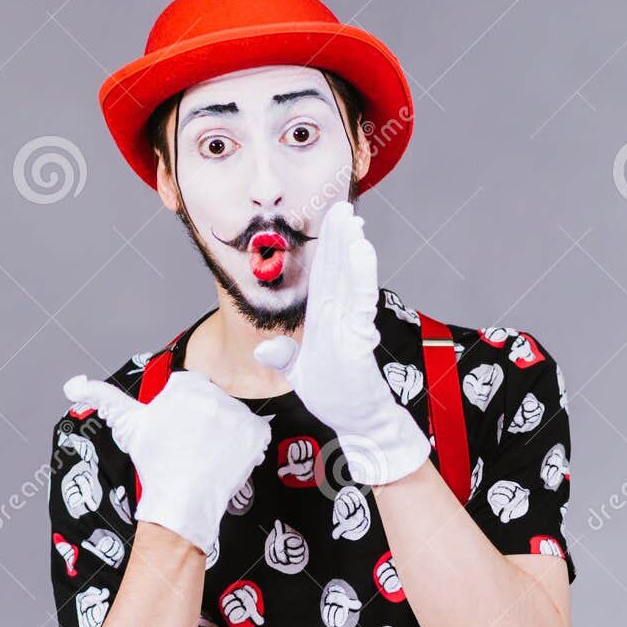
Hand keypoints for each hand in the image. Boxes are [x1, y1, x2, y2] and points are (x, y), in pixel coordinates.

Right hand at [62, 369, 270, 554]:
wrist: (180, 501)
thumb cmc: (154, 464)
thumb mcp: (126, 424)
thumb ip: (101, 396)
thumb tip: (72, 384)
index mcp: (184, 384)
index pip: (192, 391)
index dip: (185, 415)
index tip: (178, 434)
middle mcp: (213, 393)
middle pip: (215, 403)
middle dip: (207, 423)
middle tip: (193, 448)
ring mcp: (237, 414)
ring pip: (234, 419)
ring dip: (227, 435)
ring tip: (209, 456)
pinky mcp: (255, 434)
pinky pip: (257, 434)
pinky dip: (247, 448)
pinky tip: (228, 460)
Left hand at [251, 200, 429, 485]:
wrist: (355, 421)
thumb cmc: (333, 393)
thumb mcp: (298, 372)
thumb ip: (282, 356)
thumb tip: (264, 347)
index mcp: (325, 316)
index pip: (323, 274)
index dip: (324, 247)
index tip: (327, 220)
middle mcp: (339, 315)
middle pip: (337, 268)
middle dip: (339, 237)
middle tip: (342, 205)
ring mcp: (350, 324)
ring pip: (350, 279)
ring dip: (350, 249)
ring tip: (352, 222)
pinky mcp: (358, 337)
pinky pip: (360, 301)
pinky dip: (361, 277)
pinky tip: (362, 253)